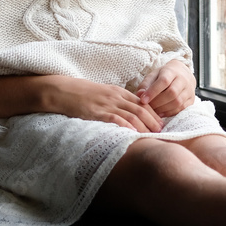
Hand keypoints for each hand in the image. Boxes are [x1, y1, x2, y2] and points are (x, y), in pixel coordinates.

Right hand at [41, 76, 164, 131]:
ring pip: (131, 115)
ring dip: (144, 126)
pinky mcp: (97, 112)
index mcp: (119, 92)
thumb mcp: (104, 94)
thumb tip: (129, 113)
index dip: (153, 113)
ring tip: (152, 134)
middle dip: (153, 121)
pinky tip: (133, 133)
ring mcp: (107, 104)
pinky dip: (126, 126)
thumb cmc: (83, 94)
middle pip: (140, 109)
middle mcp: (116, 97)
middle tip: (161, 131)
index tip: (161, 123)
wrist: (64, 91)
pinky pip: (115, 119)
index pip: (142, 102)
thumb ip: (117, 102)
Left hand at [136, 60, 196, 116]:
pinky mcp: (192, 100)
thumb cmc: (165, 75)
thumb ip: (145, 85)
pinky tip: (160, 113)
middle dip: (157, 102)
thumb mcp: (153, 75)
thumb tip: (139, 95)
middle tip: (147, 107)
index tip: (142, 100)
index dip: (153, 92)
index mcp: (172, 71)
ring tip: (152, 111)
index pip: (164, 81)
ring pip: (177, 102)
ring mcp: (189, 90)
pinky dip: (169, 113)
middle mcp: (183, 80)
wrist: (183, 74)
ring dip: (163, 109)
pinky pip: (181, 109)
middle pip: (172, 93)